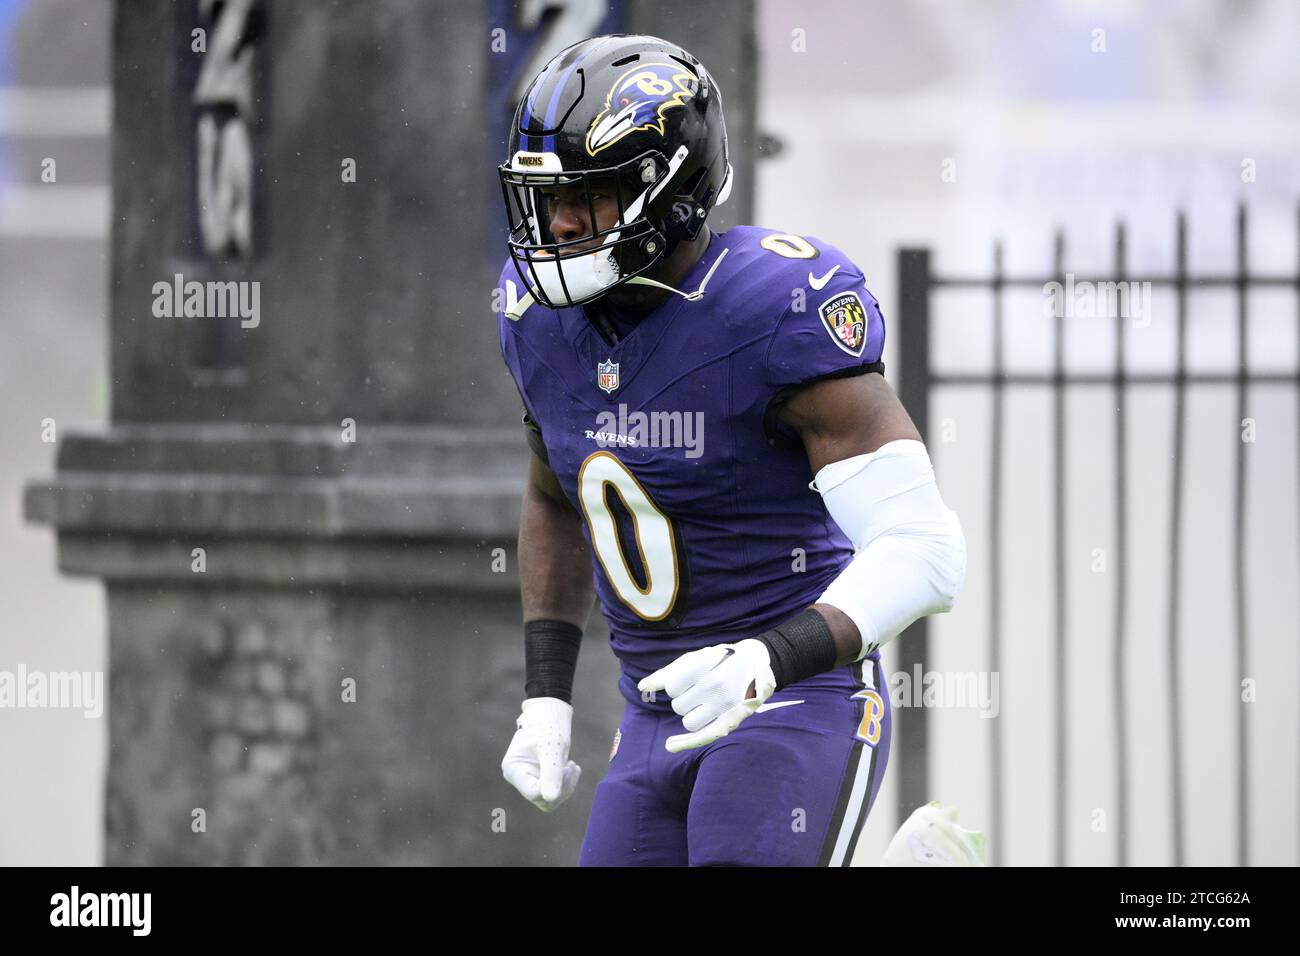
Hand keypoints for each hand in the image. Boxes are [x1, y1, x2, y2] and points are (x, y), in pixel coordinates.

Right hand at [501, 697, 581, 811]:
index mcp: (514, 770)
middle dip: (562, 787)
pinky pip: (553, 790)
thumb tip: (551, 799)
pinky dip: (565, 782)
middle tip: (572, 767)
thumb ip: (551, 773)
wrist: (549, 712)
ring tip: (573, 766)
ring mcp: (528, 778)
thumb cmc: (548, 725)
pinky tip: (572, 766)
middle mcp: (518, 777)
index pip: (534, 793)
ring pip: (549, 798)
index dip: (553, 787)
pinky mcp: (539, 777)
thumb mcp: (552, 748)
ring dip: (565, 785)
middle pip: (543, 799)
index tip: (566, 768)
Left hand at [637, 639, 776, 752]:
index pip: (672, 687)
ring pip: (689, 722)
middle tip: (702, 689)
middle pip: (678, 706)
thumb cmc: (717, 660)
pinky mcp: (731, 720)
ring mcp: (724, 704)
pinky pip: (702, 736)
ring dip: (691, 714)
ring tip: (706, 703)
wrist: (755, 662)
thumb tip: (642, 688)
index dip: (676, 685)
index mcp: (703, 666)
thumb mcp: (693, 659)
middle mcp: (714, 685)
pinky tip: (670, 745)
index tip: (689, 679)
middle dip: (684, 699)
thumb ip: (666, 673)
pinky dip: (684, 742)